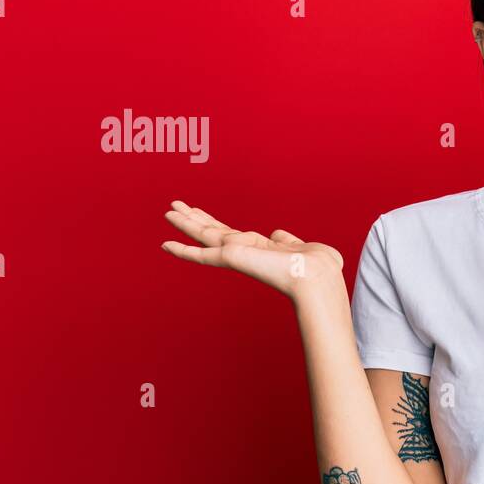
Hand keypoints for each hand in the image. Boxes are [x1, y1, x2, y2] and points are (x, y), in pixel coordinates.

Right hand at [161, 200, 343, 302]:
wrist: (315, 276)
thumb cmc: (318, 268)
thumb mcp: (303, 248)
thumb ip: (287, 240)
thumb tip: (277, 234)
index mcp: (259, 249)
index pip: (230, 234)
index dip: (213, 222)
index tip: (199, 212)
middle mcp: (245, 252)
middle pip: (212, 232)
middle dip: (194, 219)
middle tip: (174, 206)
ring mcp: (236, 256)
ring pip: (204, 236)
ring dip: (185, 223)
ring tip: (167, 211)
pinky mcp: (231, 258)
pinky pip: (201, 255)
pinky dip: (182, 251)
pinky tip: (165, 244)